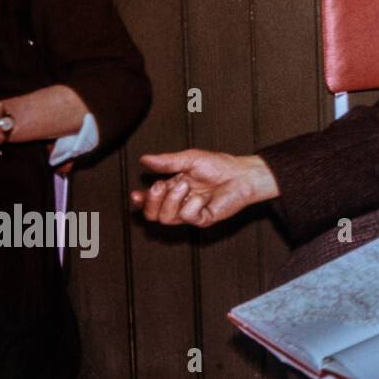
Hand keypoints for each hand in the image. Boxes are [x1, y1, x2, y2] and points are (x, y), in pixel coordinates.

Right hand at [131, 150, 279, 226]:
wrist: (242, 174)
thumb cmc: (220, 166)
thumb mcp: (190, 159)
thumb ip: (167, 162)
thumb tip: (144, 159)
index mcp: (173, 189)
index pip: (150, 201)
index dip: (140, 201)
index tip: (136, 194)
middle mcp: (179, 203)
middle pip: (152, 215)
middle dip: (152, 201)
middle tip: (162, 185)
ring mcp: (191, 213)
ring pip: (165, 218)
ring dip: (172, 200)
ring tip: (186, 185)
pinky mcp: (203, 219)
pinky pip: (187, 217)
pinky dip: (192, 204)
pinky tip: (203, 197)